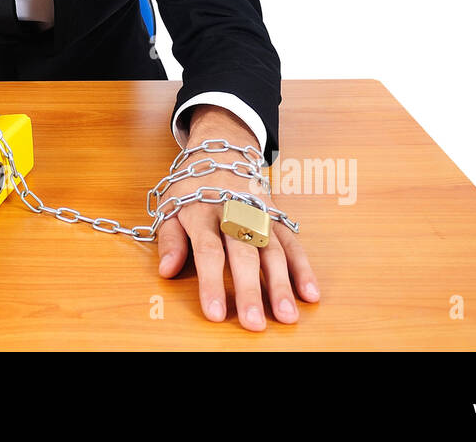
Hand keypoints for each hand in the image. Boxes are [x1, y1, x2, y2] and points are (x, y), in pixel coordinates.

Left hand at [156, 106, 319, 329]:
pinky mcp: (277, 217)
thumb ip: (169, 241)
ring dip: (281, 284)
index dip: (212, 282)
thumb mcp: (169, 208)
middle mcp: (234, 213)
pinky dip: (303, 267)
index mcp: (202, 212)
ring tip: (287, 315)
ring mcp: (259, 214)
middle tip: (254, 323)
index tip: (215, 314)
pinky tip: (310, 293)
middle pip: (243, 254)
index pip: (208, 251)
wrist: (221, 152)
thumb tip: (166, 271)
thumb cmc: (191, 189)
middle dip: (250, 290)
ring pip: (272, 250)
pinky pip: (292, 242)